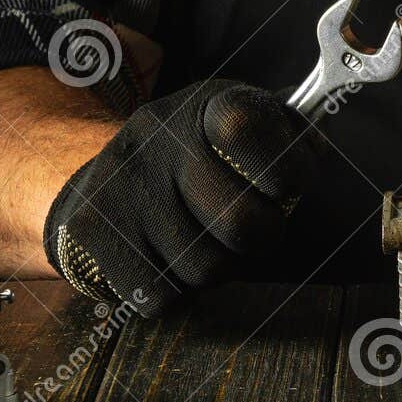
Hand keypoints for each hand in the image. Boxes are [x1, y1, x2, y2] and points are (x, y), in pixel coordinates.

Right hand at [43, 80, 314, 313]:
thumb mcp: (249, 133)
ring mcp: (120, 182)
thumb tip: (311, 153)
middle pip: (241, 222)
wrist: (108, 181)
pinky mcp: (90, 229)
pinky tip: (166, 260)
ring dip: (216, 270)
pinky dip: (174, 293)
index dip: (285, 171)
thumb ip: (291, 142)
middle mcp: (157, 135)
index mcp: (207, 106)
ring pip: (205, 269)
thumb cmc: (204, 164)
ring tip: (202, 242)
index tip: (284, 188)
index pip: (247, 128)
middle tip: (251, 231)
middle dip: (261, 239)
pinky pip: (161, 295)